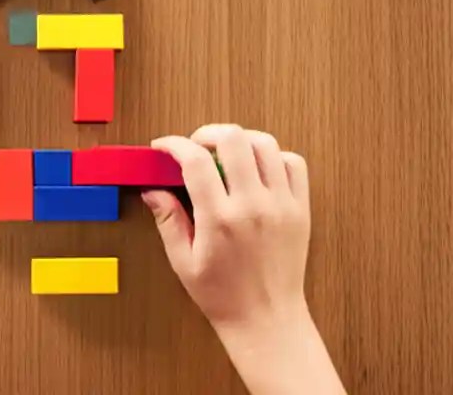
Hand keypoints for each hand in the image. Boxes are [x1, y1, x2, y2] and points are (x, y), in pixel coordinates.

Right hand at [144, 125, 344, 394]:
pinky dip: (273, 156)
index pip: (194, 161)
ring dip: (240, 140)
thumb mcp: (183, 261)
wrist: (267, 319)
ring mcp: (281, 205)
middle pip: (233, 139)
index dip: (174, 145)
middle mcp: (253, 206)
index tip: (164, 146)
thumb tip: (152, 189)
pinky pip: (293, 163)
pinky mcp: (301, 209)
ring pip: (265, 144)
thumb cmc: (222, 295)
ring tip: (225, 153)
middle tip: (195, 145)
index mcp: (220, 219)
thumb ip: (168, 220)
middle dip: (207, 132)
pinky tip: (256, 168)